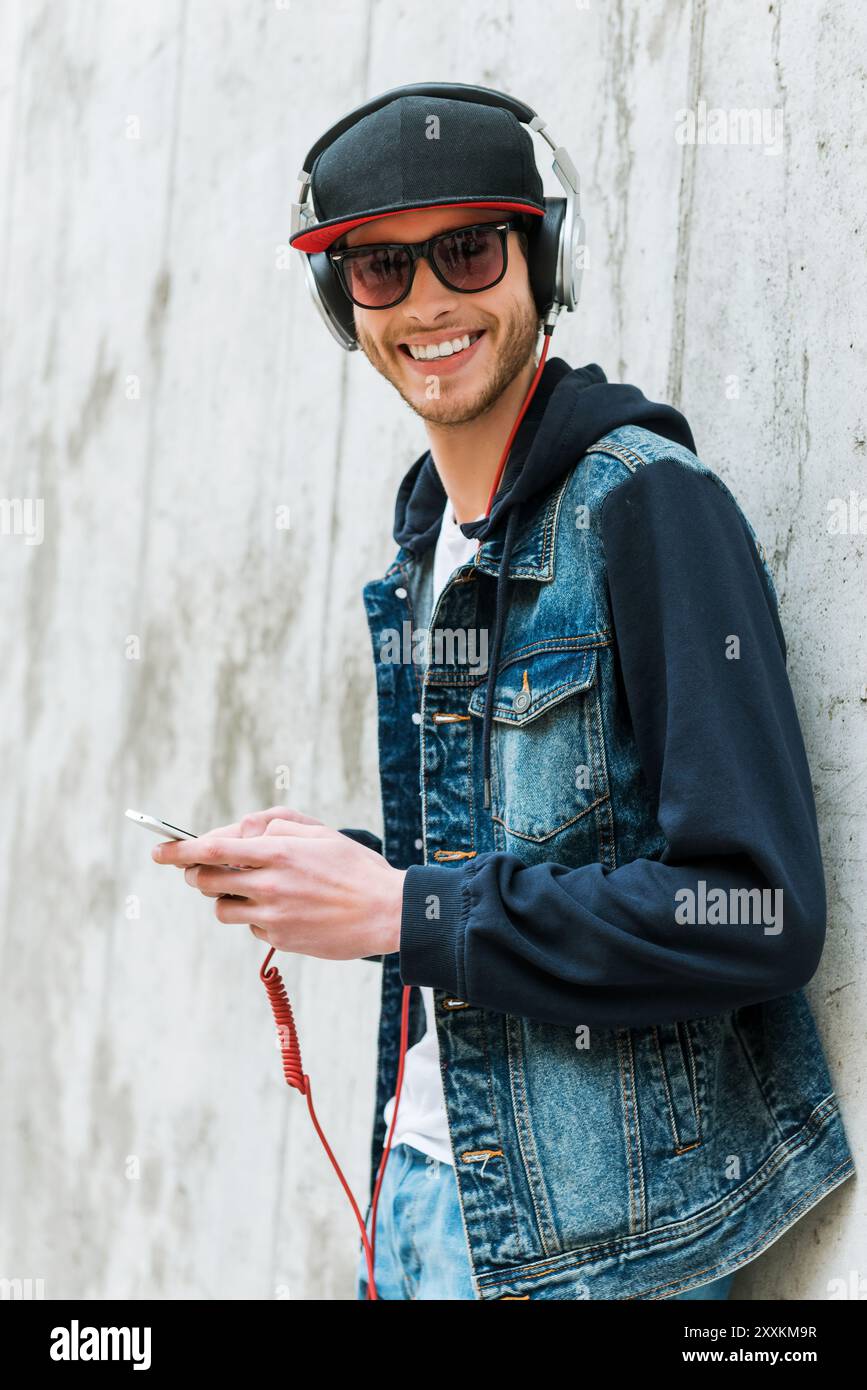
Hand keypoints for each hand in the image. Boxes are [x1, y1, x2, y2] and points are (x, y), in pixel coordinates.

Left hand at [151, 808, 404, 958]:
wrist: (388, 912)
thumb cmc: (355, 867)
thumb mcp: (318, 831)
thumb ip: (275, 825)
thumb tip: (239, 833)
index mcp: (278, 852)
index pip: (212, 850)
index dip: (179, 851)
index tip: (158, 852)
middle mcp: (270, 885)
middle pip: (206, 882)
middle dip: (197, 874)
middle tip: (203, 870)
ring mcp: (274, 916)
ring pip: (222, 909)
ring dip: (226, 897)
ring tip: (253, 889)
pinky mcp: (282, 940)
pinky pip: (251, 927)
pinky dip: (257, 916)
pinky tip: (286, 909)